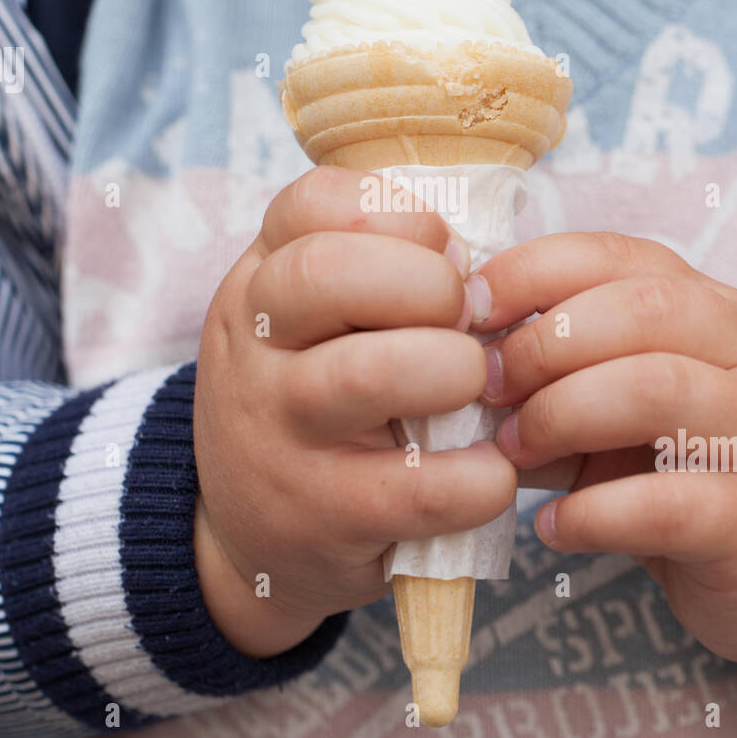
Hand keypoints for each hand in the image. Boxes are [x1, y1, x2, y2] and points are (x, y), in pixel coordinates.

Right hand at [193, 166, 515, 657]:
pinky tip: (487, 472)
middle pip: (329, 272)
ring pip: (368, 372)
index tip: (440, 252)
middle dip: (428, 283)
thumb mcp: (308, 320)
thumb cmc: (312, 398)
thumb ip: (373, 269)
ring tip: (473, 388)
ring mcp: (280, 431)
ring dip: (454, 370)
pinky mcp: (324, 514)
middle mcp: (254, 345)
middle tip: (464, 320)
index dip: (399, 215)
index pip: (311, 202)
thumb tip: (474, 263)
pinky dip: (479, 477)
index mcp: (260, 280)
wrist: (249, 534)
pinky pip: (420, 487)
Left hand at [469, 231, 736, 701]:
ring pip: (653, 388)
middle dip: (542, 344)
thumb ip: (572, 380)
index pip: (622, 256)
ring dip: (559, 416)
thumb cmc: (707, 479)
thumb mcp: (644, 413)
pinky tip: (552, 529)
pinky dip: (587, 514)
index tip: (469, 307)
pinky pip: (659, 504)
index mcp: (718, 314)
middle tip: (487, 392)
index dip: (534, 271)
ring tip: (514, 455)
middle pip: (639, 309)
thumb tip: (466, 368)